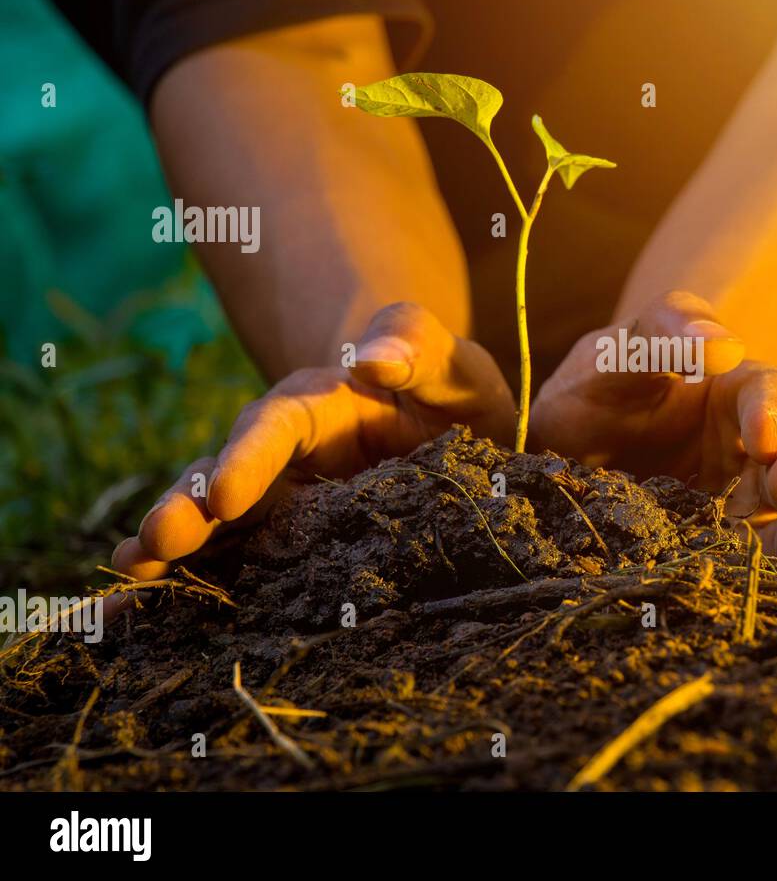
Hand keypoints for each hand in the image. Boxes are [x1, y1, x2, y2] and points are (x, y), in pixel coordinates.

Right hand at [112, 303, 514, 579]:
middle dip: (186, 509)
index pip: (276, 424)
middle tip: (153, 544)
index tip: (222, 495)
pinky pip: (231, 563)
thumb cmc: (451, 394)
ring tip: (130, 581)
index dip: (247, 457)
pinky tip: (135, 620)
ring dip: (173, 551)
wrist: (454, 437)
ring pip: (214, 525)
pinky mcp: (284, 543)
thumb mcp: (453, 365)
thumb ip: (418, 348)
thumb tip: (375, 359)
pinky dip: (185, 585)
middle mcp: (284, 454)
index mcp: (321, 404)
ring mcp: (278, 502)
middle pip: (224, 475)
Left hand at [530, 291, 776, 604]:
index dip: (775, 413)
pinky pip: (769, 569)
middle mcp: (751, 453)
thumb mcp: (617, 355)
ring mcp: (742, 508)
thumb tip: (722, 342)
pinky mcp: (726, 556)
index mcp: (738, 393)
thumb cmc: (597, 389)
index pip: (772, 396)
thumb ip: (662, 334)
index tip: (764, 433)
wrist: (560, 455)